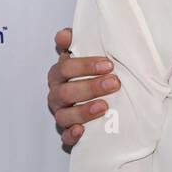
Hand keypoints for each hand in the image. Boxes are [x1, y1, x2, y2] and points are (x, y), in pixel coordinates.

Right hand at [47, 27, 119, 148]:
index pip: (65, 68)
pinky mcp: (68, 132)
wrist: (101, 96)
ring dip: (83, 111)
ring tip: (104, 106)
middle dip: (90, 87)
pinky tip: (82, 131)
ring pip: (64, 115)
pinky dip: (71, 135)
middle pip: (65, 92)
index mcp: (60, 74)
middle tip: (115, 83)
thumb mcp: (86, 56)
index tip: (109, 64)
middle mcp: (57, 94)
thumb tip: (64, 34)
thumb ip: (77, 43)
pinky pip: (65, 137)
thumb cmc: (91, 74)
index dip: (85, 66)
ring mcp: (62, 114)